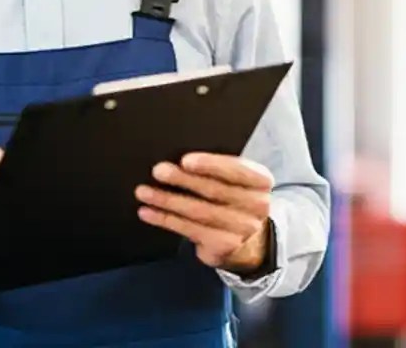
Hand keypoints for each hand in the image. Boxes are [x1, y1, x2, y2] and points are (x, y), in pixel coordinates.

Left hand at [135, 152, 273, 273]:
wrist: (251, 241)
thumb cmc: (235, 199)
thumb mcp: (238, 181)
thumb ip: (220, 169)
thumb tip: (180, 160)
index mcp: (261, 181)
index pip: (236, 170)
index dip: (210, 165)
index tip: (186, 160)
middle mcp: (257, 206)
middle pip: (214, 191)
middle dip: (183, 180)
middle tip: (159, 171)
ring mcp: (241, 228)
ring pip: (199, 211)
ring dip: (168, 200)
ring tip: (144, 192)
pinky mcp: (223, 245)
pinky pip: (189, 229)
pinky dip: (165, 219)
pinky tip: (148, 212)